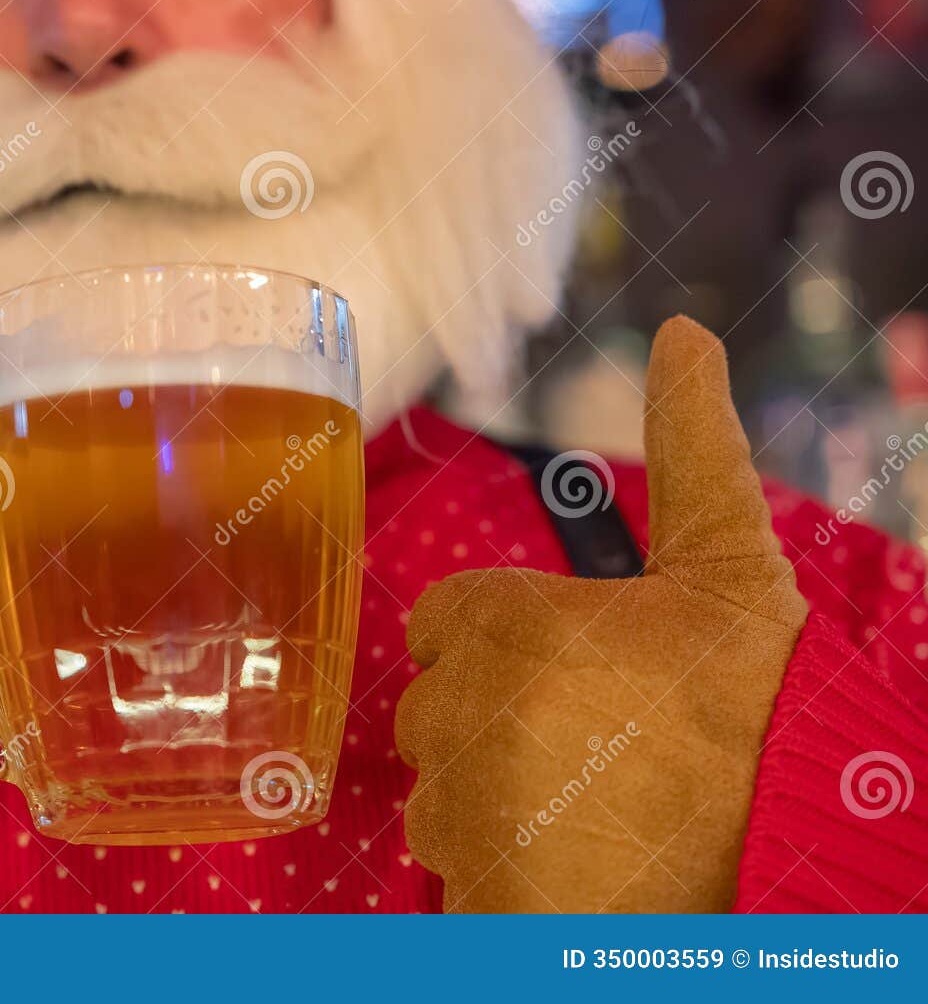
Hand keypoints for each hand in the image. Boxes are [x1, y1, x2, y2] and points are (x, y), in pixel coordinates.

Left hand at [395, 317, 807, 911]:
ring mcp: (457, 811)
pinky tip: (569, 866)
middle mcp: (456, 712)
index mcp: (498, 622)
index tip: (567, 666)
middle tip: (594, 743)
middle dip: (494, 716)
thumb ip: (693, 451)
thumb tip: (684, 334)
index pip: (443, 620)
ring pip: (443, 786)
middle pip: (436, 704)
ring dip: (495, 794)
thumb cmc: (756, 709)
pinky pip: (452, 865)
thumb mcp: (730, 568)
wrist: (791, 864)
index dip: (502, 639)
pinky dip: (497, 868)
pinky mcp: (466, 893)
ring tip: (590, 808)